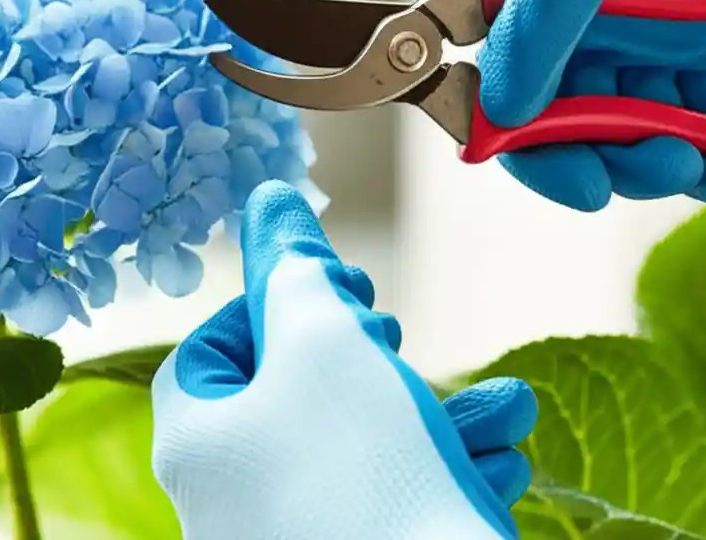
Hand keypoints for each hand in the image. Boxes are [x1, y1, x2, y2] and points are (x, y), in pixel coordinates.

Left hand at [151, 180, 536, 538]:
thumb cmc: (364, 477)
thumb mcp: (325, 343)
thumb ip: (294, 269)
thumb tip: (267, 201)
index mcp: (201, 443)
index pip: (214, 350)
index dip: (273, 304)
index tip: (339, 293)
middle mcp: (237, 501)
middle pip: (299, 397)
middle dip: (377, 358)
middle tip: (396, 341)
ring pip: (367, 451)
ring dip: (442, 414)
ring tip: (504, 408)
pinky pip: (398, 504)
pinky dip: (450, 471)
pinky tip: (503, 461)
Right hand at [479, 0, 705, 210]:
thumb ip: (540, 24)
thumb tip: (501, 114)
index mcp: (529, 20)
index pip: (511, 111)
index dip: (543, 160)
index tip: (590, 188)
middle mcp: (573, 47)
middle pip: (587, 141)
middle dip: (636, 164)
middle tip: (682, 162)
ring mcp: (633, 58)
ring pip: (652, 140)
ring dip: (698, 162)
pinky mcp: (693, 60)